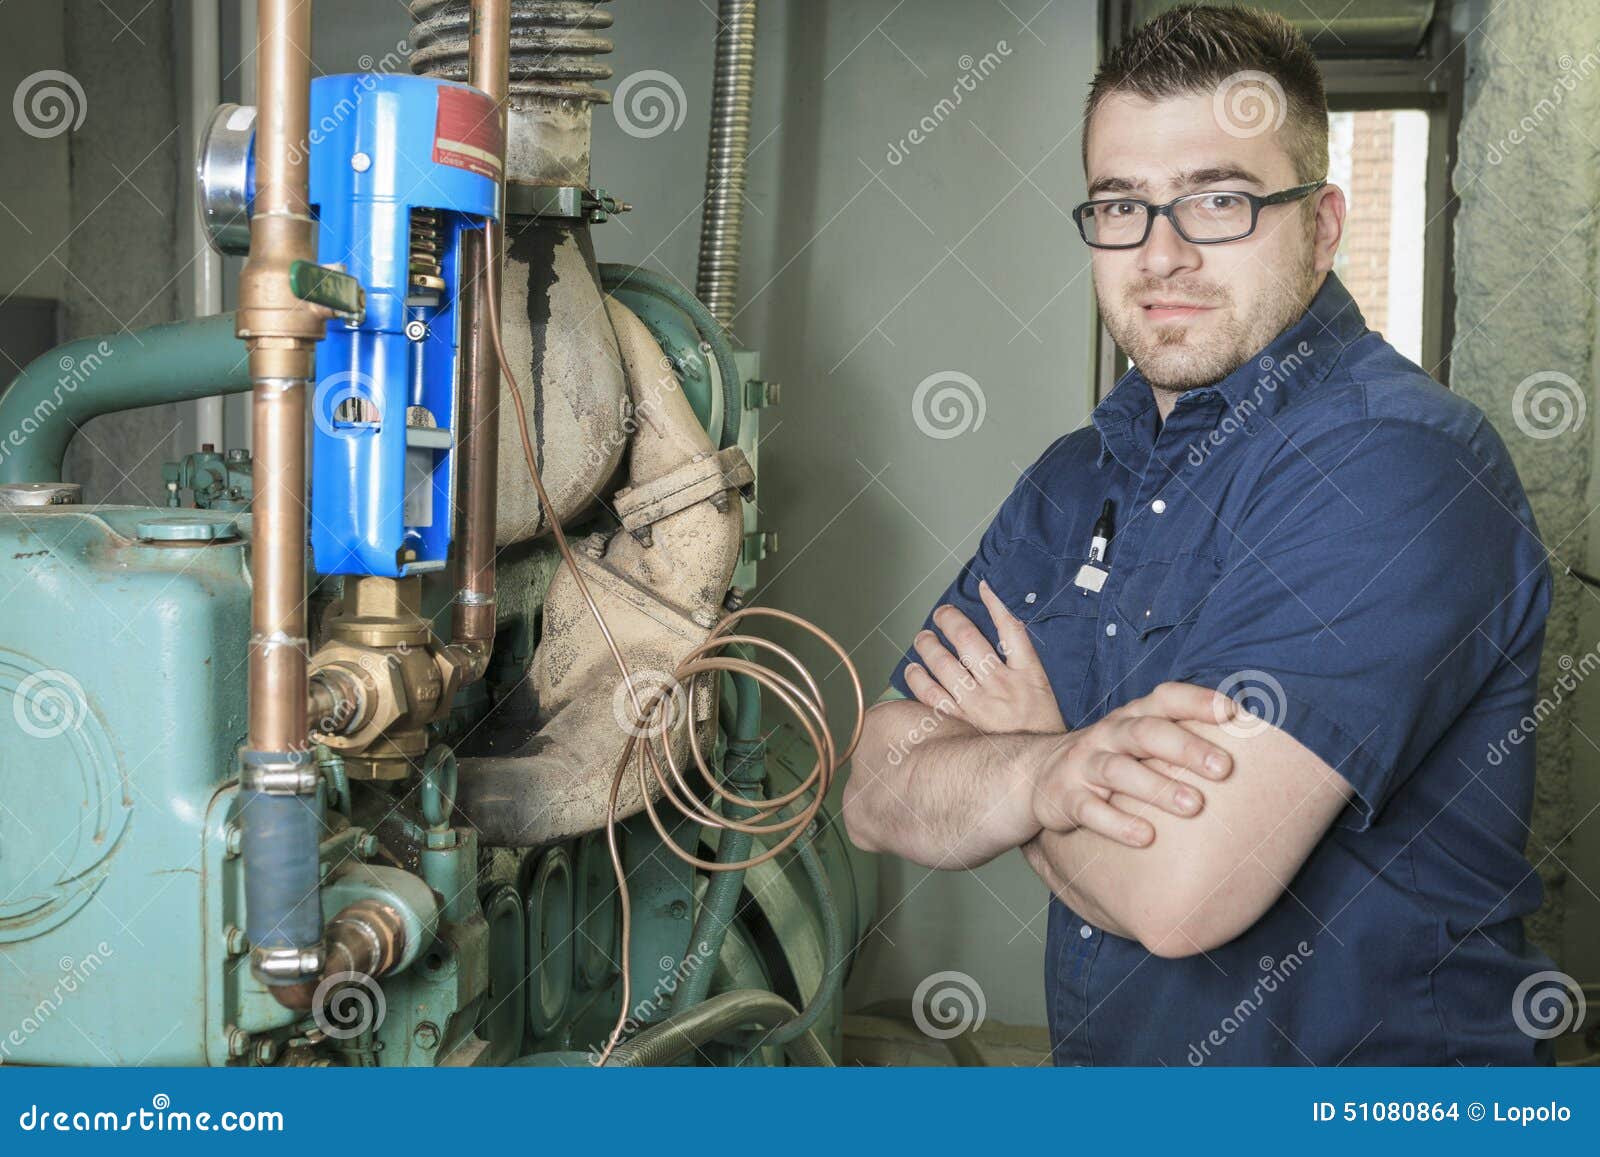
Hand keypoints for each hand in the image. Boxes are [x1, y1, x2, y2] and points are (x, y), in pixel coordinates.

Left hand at [903, 580, 1064, 733]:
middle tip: (940, 614)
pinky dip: (919, 681)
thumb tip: (999, 613)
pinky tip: (912, 671)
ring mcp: (979, 705)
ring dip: (928, 646)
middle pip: (969, 641)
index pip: (1010, 628)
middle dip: (949, 620)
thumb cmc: (1039, 723)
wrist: (1038, 765)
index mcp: (1027, 674)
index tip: (981, 588)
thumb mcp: (1041, 684)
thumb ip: (1021, 652)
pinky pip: (933, 697)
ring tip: (922, 639)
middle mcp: (1001, 686)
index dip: (994, 603)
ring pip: (945, 666)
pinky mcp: (962, 723)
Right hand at [1030, 681, 1239, 846]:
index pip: (1166, 699)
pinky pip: (1091, 810)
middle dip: (1185, 748)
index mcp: (1133, 717)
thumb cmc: (1110, 758)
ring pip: (1119, 771)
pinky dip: (1117, 823)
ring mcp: (1085, 765)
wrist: (1038, 774)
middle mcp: (1110, 735)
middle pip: (1146, 732)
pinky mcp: (1066, 798)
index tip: (1233, 712)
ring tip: (1194, 806)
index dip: (1198, 701)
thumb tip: (1257, 750)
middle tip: (1223, 768)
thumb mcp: (1139, 741)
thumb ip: (1182, 739)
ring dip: (1157, 787)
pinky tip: (1145, 837)